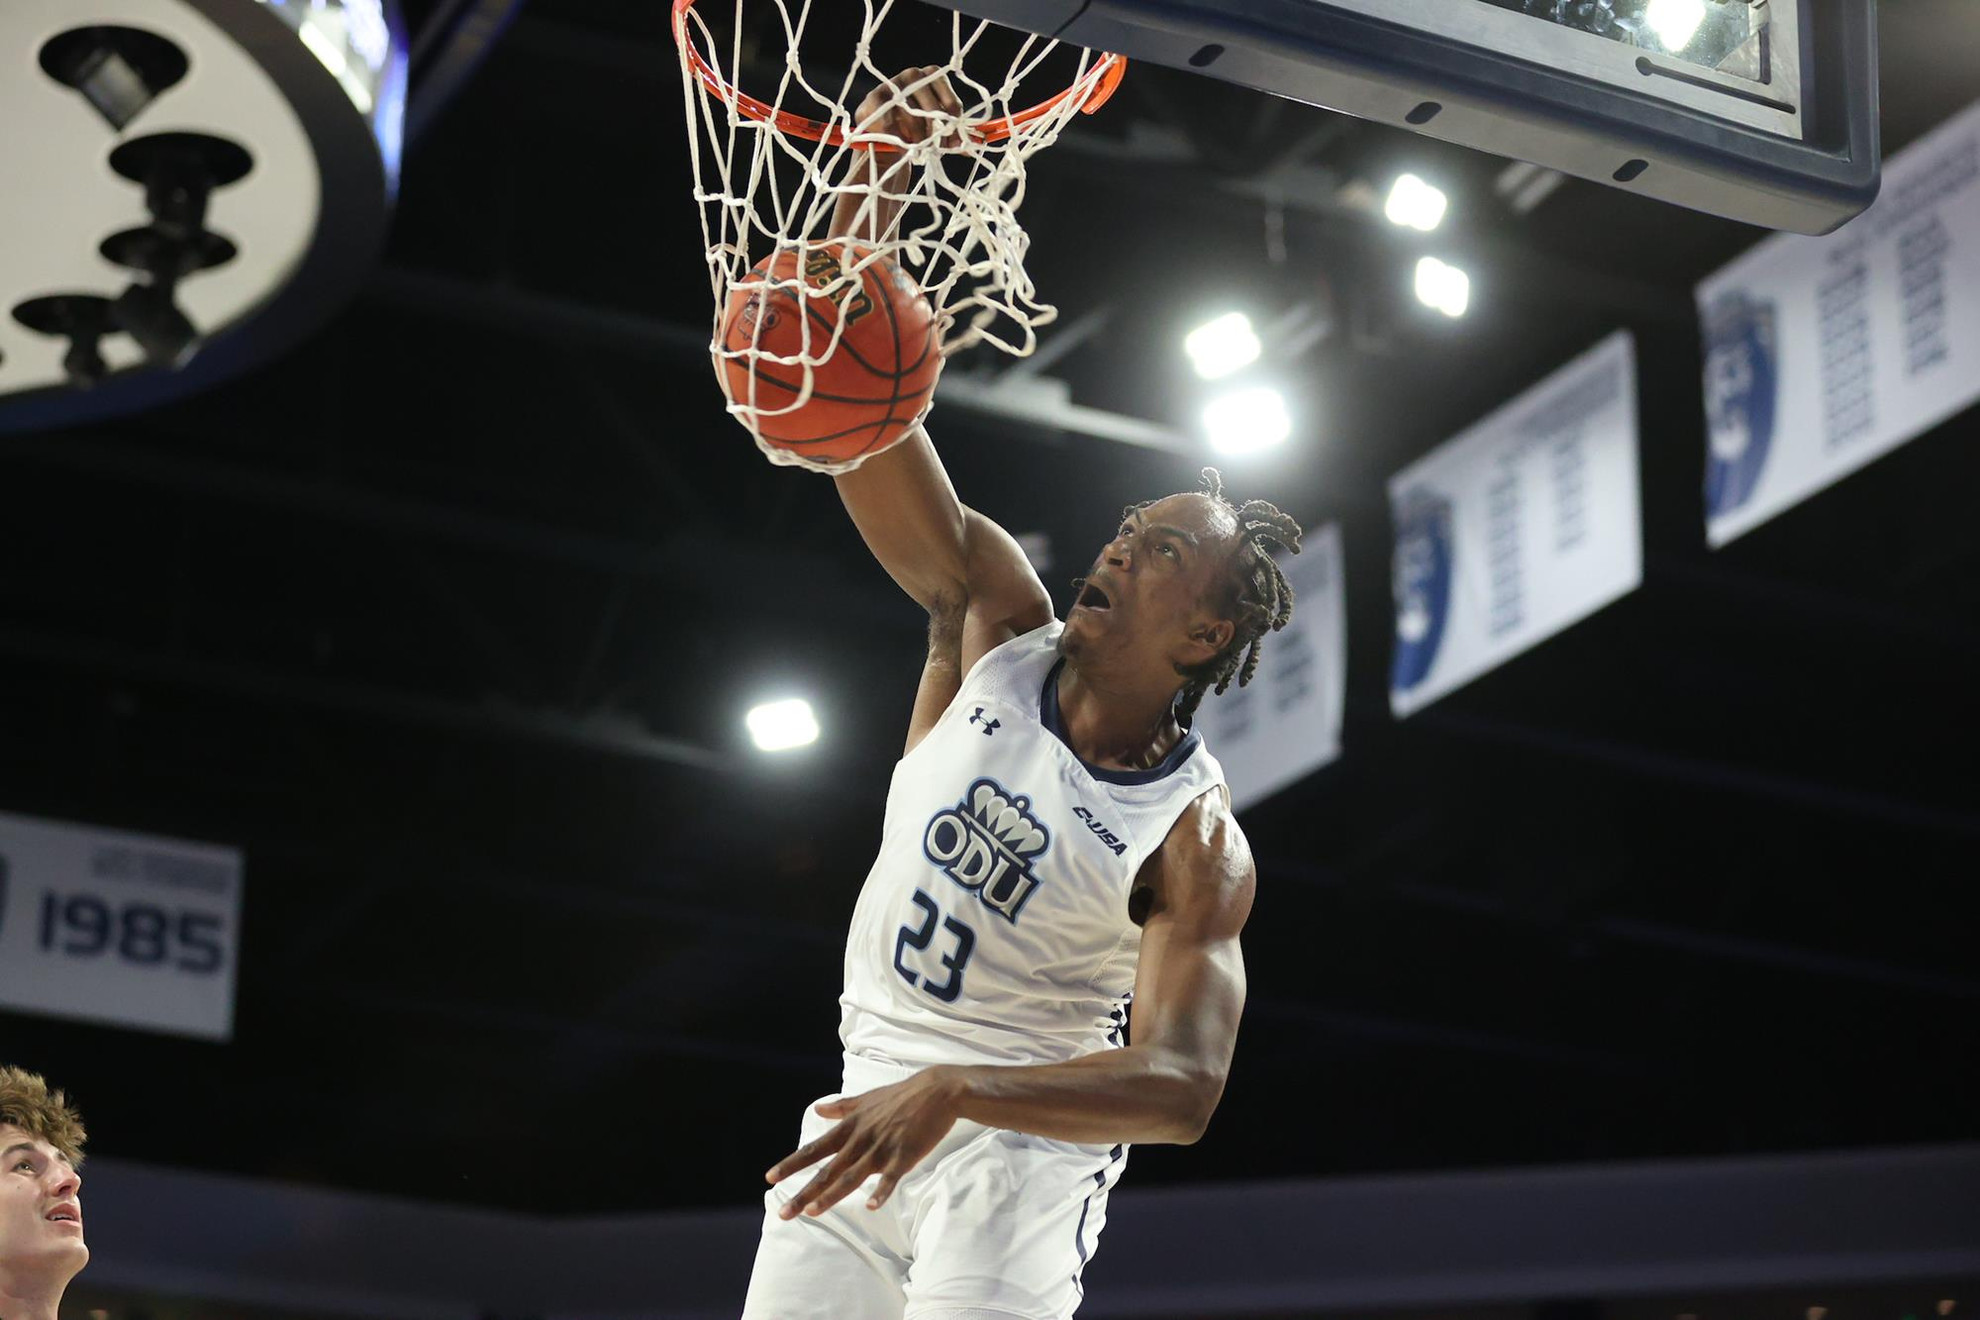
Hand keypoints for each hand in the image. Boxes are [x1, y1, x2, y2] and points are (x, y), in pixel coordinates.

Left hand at [765, 1068, 964, 1217]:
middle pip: (827, 1170)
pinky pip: (891, 1177)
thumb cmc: (901, 1096)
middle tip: (783, 1213)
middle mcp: (860, 1140)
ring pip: (852, 1177)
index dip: (792, 1164)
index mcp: (850, 1128)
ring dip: (831, 1195)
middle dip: (804, 1192)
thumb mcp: (866, 1099)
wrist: (937, 1091)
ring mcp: (881, 1148)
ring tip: (812, 1212)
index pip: (815, 1149)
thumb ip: (841, 1108)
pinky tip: (872, 1206)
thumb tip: (818, 1109)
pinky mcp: (904, 1155)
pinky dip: (882, 1191)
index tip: (770, 1178)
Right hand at [853, 65, 964, 150]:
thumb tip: (971, 148)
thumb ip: (953, 136)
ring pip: (913, 117)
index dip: (955, 129)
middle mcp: (913, 75)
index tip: (952, 146)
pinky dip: (898, 141)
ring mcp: (892, 84)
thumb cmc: (914, 128)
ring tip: (919, 154)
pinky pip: (890, 123)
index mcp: (933, 76)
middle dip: (937, 137)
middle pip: (934, 110)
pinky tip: (902, 150)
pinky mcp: (873, 98)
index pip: (952, 103)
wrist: (882, 134)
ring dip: (919, 141)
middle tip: (935, 153)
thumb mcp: (936, 130)